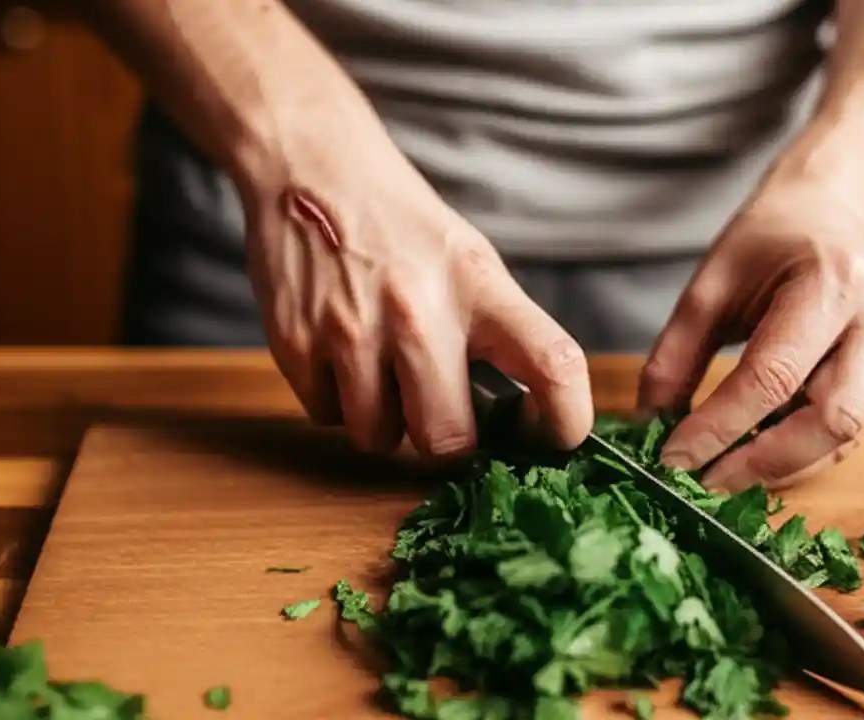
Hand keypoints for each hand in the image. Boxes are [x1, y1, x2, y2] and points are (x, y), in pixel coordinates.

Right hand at [239, 121, 591, 455]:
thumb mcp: (468, 261)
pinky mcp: (295, 343)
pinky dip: (335, 398)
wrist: (311, 166)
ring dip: (383, 420)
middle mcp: (419, 311)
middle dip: (445, 439)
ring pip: (378, 438)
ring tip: (379, 367)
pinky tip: (339, 351)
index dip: (567, 418)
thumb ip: (496, 332)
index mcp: (478, 286)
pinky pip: (326, 415)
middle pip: (448, 438)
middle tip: (437, 407)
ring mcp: (352, 330)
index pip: (553, 364)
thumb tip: (518, 418)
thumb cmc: (400, 224)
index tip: (557, 437)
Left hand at [639, 172, 863, 490]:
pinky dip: (801, 451)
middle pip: (831, 419)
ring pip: (847, 436)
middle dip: (762, 462)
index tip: (673, 459)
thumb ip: (675, 356)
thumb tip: (650, 426)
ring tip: (723, 473)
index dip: (720, 427)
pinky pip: (852, 430)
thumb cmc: (770, 240)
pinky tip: (758, 453)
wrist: (835, 209)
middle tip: (703, 484)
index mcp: (832, 281)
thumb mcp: (710, 285)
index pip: (773, 376)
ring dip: (781, 465)